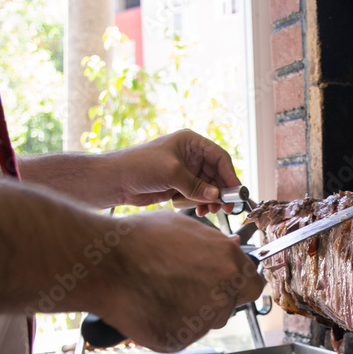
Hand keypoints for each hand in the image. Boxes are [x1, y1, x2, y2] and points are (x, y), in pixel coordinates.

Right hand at [93, 210, 264, 351]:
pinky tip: (149, 307)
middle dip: (211, 299)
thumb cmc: (138, 239)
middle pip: (228, 307)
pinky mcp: (179, 340)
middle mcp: (221, 294)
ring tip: (159, 292)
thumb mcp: (184, 227)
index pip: (251, 286)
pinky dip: (169, 325)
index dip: (236, 286)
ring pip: (204, 323)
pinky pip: (181, 336)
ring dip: (190, 313)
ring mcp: (201, 321)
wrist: (103, 264)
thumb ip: (215, 244)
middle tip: (181, 287)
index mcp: (228, 263)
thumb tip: (230, 248)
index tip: (223, 285)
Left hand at [111, 129, 239, 215]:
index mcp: (191, 143)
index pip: (219, 157)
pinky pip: (198, 195)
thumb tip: (216, 196)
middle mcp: (190, 156)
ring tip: (211, 210)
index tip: (236, 192)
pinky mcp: (178, 185)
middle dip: (222, 191)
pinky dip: (201, 203)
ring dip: (212, 199)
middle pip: (216, 174)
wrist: (116, 180)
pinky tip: (200, 210)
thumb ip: (196, 185)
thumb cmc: (139, 166)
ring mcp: (185, 171)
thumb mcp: (171, 172)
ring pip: (208, 186)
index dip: (230, 174)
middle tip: (227, 207)